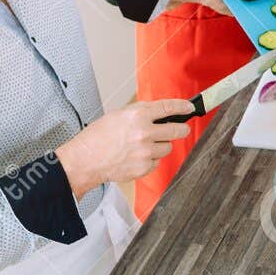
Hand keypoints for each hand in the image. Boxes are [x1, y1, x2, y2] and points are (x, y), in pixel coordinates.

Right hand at [56, 100, 191, 196]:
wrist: (86, 160)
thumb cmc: (98, 136)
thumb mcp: (119, 114)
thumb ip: (142, 112)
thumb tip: (163, 112)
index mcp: (138, 115)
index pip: (169, 108)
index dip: (183, 107)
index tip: (189, 108)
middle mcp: (144, 133)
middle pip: (177, 130)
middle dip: (181, 129)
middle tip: (181, 129)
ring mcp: (146, 152)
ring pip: (167, 147)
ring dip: (160, 145)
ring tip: (141, 145)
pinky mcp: (144, 167)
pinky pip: (157, 161)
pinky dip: (150, 159)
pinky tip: (135, 156)